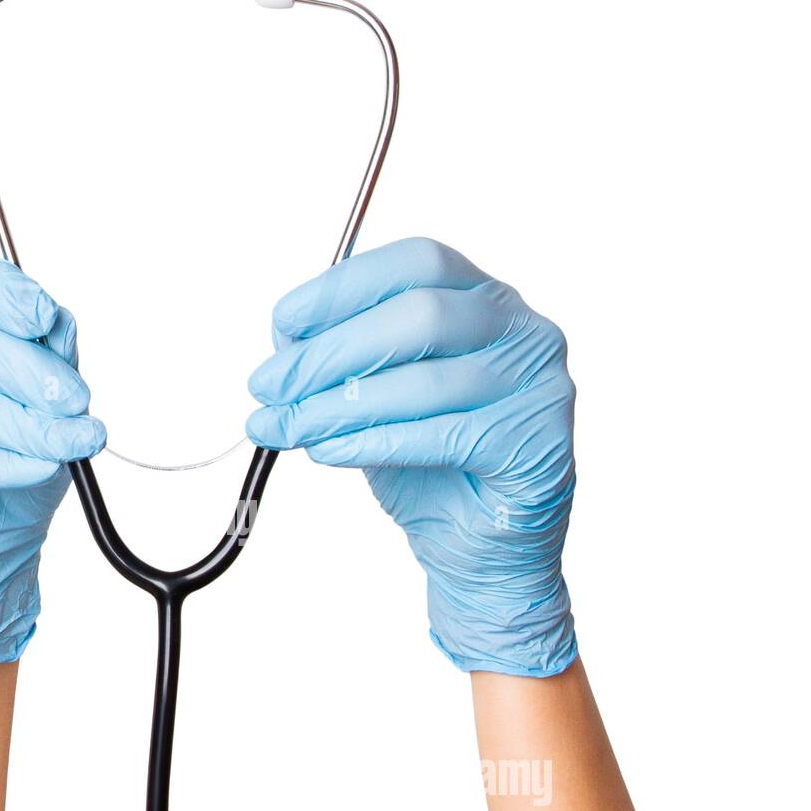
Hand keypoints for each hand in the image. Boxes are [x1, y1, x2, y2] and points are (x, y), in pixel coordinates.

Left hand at [247, 237, 575, 676]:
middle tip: (272, 386)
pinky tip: (330, 452)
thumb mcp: (371, 400)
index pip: (415, 263)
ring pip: (426, 381)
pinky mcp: (537, 444)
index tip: (283, 323)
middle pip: (418, 316)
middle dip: (330, 354)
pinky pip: (444, 436)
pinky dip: (374, 443)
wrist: (478, 548)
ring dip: (341, 406)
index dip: (343, 288)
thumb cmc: (432, 466)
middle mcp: (520, 329)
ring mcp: (538, 385)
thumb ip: (338, 364)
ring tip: (291, 427)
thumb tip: (282, 351)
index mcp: (482, 298)